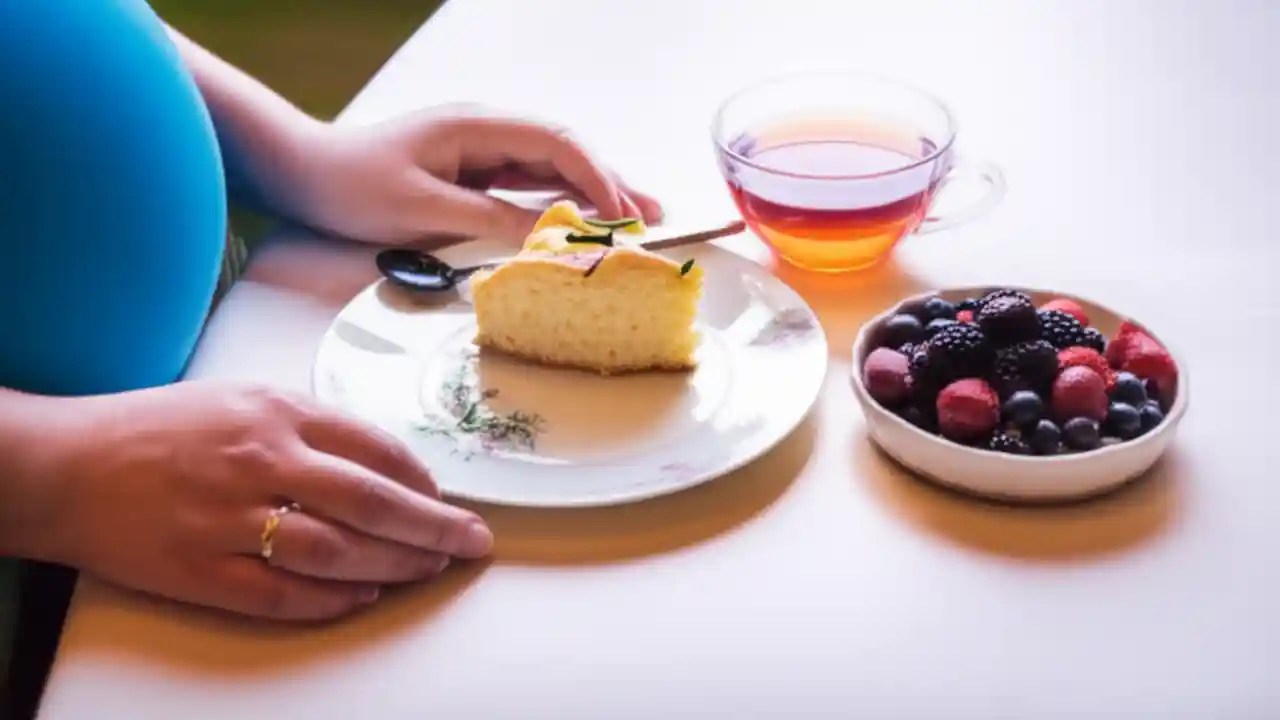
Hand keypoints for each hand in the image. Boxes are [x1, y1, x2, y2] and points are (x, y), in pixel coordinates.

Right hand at [43, 381, 490, 620]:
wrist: (68, 465)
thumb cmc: (159, 426)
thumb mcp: (242, 397)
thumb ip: (311, 423)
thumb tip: (381, 461)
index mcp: (277, 414)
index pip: (376, 448)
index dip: (424, 479)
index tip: (447, 498)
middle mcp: (262, 463)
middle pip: (373, 502)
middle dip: (436, 527)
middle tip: (474, 542)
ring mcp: (232, 520)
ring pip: (338, 551)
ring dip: (395, 566)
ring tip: (429, 570)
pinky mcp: (202, 570)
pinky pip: (283, 594)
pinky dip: (332, 600)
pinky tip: (364, 597)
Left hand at [286, 105, 663, 244]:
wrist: (305, 173)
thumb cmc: (352, 185)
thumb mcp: (420, 208)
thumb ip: (485, 221)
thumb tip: (547, 239)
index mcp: (477, 127)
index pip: (556, 144)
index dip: (597, 177)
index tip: (624, 213)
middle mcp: (487, 132)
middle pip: (565, 152)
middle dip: (611, 183)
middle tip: (653, 217)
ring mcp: (481, 152)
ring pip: (552, 169)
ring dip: (593, 194)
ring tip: (636, 222)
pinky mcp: (473, 174)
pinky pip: (528, 186)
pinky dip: (561, 205)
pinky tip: (584, 223)